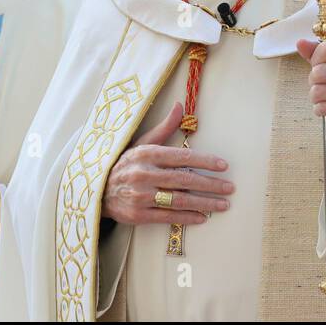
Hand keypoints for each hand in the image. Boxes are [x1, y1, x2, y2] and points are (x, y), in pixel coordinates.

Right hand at [101, 102, 232, 225]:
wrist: (96, 190)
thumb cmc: (124, 163)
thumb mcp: (141, 143)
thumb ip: (164, 127)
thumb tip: (181, 106)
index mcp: (147, 154)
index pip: (182, 157)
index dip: (205, 161)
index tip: (223, 166)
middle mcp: (144, 174)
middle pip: (184, 180)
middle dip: (210, 184)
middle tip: (230, 188)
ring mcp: (140, 196)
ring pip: (179, 200)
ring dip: (204, 203)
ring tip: (223, 204)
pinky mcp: (137, 215)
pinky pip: (167, 217)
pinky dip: (186, 218)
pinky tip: (203, 218)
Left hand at [296, 37, 325, 151]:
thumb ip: (316, 52)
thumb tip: (301, 43)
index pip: (325, 49)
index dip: (317, 61)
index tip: (325, 68)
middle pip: (318, 72)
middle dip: (315, 83)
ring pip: (317, 91)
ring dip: (317, 98)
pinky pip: (322, 107)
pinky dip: (321, 110)